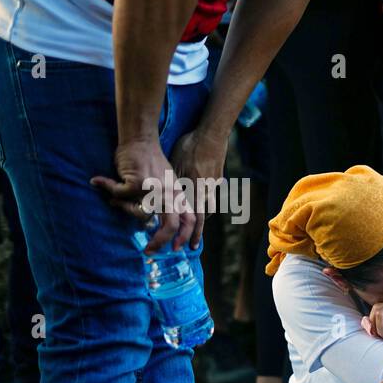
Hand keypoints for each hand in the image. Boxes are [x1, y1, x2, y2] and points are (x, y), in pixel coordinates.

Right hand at [91, 138, 191, 252]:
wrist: (141, 139)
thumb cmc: (150, 161)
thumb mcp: (166, 182)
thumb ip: (164, 200)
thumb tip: (150, 223)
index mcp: (179, 194)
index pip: (190, 219)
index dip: (188, 236)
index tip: (180, 249)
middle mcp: (170, 193)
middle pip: (171, 224)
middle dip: (161, 241)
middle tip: (149, 251)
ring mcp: (155, 189)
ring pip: (142, 214)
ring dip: (126, 211)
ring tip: (115, 202)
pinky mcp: (138, 182)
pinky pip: (120, 195)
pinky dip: (109, 189)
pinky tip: (101, 183)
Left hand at [169, 127, 227, 247]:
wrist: (212, 135)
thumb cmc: (191, 147)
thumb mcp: (178, 164)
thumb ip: (175, 183)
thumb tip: (166, 201)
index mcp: (195, 190)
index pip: (192, 218)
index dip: (188, 234)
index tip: (185, 246)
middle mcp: (206, 192)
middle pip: (201, 218)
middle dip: (195, 233)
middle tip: (192, 246)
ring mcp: (213, 186)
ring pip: (207, 208)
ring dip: (200, 220)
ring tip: (194, 229)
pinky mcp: (216, 178)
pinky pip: (209, 197)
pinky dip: (204, 205)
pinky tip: (200, 205)